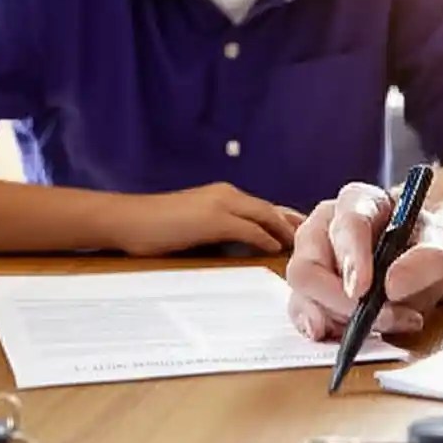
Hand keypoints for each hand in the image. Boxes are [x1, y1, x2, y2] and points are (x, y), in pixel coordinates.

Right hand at [114, 182, 304, 255]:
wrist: (127, 220)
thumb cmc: (153, 228)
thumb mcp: (192, 226)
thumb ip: (217, 231)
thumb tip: (237, 247)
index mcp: (222, 195)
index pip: (263, 206)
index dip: (285, 219)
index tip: (302, 232)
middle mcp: (226, 194)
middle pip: (271, 208)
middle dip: (294, 224)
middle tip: (316, 240)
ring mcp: (220, 204)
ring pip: (265, 215)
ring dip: (285, 231)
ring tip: (303, 247)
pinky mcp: (213, 219)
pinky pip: (250, 228)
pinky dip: (266, 238)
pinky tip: (276, 249)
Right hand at [285, 182, 442, 339]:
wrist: (419, 265)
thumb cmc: (424, 249)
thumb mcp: (442, 250)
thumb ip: (426, 261)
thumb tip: (393, 284)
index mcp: (358, 201)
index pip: (347, 224)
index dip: (352, 257)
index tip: (363, 290)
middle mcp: (323, 227)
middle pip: (307, 265)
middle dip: (338, 300)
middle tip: (373, 321)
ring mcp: (310, 259)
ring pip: (301, 294)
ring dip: (336, 319)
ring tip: (378, 326)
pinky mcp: (307, 291)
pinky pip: (302, 313)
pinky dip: (324, 329)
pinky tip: (346, 336)